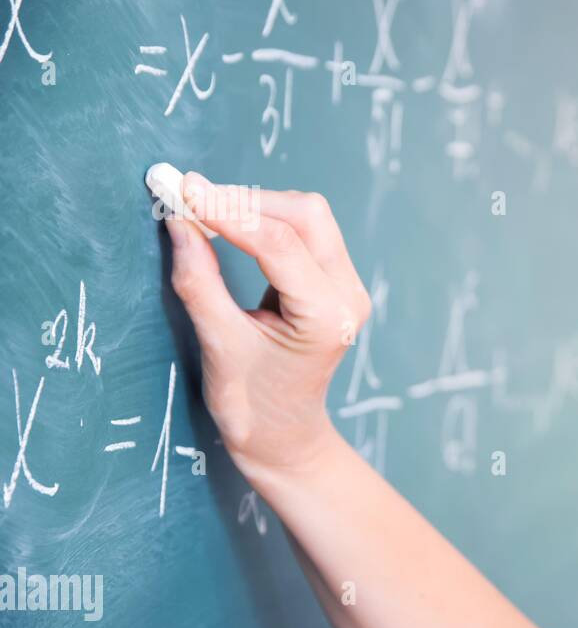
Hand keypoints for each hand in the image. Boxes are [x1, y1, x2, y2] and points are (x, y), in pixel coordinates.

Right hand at [164, 172, 369, 483]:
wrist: (285, 435)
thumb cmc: (254, 405)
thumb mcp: (219, 345)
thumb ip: (199, 282)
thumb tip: (179, 221)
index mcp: (326, 317)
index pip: (279, 244)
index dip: (228, 211)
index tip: (183, 191)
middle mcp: (348, 296)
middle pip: (306, 215)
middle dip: (246, 201)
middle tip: (190, 195)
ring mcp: (348, 287)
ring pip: (308, 216)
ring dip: (256, 205)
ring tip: (204, 208)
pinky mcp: (337, 282)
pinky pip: (307, 231)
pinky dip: (266, 219)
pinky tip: (230, 222)